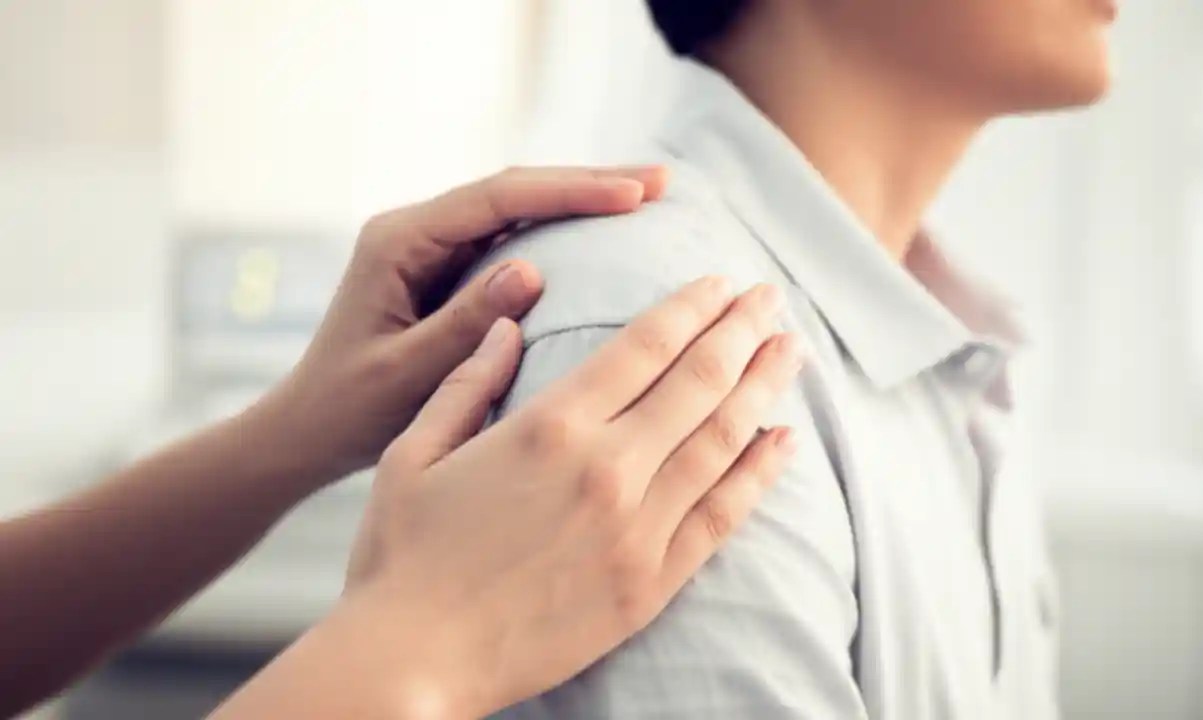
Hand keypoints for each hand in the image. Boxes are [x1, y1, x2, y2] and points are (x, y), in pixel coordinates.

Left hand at [257, 166, 666, 483]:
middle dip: (588, 183)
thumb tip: (533, 269)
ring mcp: (434, 250)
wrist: (307, 430)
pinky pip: (513, 240)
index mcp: (399, 242)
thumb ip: (463, 324)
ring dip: (581, 201)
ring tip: (649, 198)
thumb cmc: (347, 410)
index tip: (633, 195)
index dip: (570, 192)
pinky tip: (607, 238)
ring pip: (519, 210)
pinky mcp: (449, 272)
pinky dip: (563, 234)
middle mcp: (417, 232)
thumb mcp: (404, 374)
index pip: (498, 199)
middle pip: (514, 191)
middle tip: (662, 183)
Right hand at [342, 277, 801, 717]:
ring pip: (721, 439)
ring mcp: (637, 529)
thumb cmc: (400, 558)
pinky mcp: (651, 584)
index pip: (644, 345)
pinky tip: (784, 439)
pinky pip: (722, 516)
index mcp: (549, 427)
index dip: (691, 307)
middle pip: (697, 380)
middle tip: (771, 298)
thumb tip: (508, 322)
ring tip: (790, 349)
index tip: (721, 283)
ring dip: (762, 386)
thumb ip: (467, 381)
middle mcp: (606, 468)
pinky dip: (760, 473)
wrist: (413, 663)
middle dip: (741, 330)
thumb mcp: (412, 454)